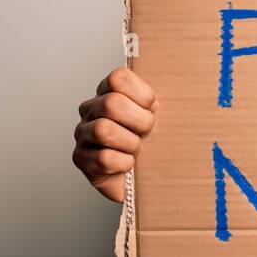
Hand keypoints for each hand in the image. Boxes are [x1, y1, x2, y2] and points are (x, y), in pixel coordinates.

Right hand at [72, 68, 158, 202]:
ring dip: (130, 143)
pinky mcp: (81, 158)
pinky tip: (127, 164)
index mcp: (109, 92)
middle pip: (111, 104)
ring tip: (137, 149)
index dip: (142, 95)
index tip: (153, 109)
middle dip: (139, 121)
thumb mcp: (157, 117)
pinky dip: (123, 163)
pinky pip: (104, 158)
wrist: (142, 178)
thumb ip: (158, 103)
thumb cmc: (150, 143)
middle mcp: (91, 109)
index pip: (118, 78)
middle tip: (147, 132)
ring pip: (104, 130)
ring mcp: (83, 133)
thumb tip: (175, 97)